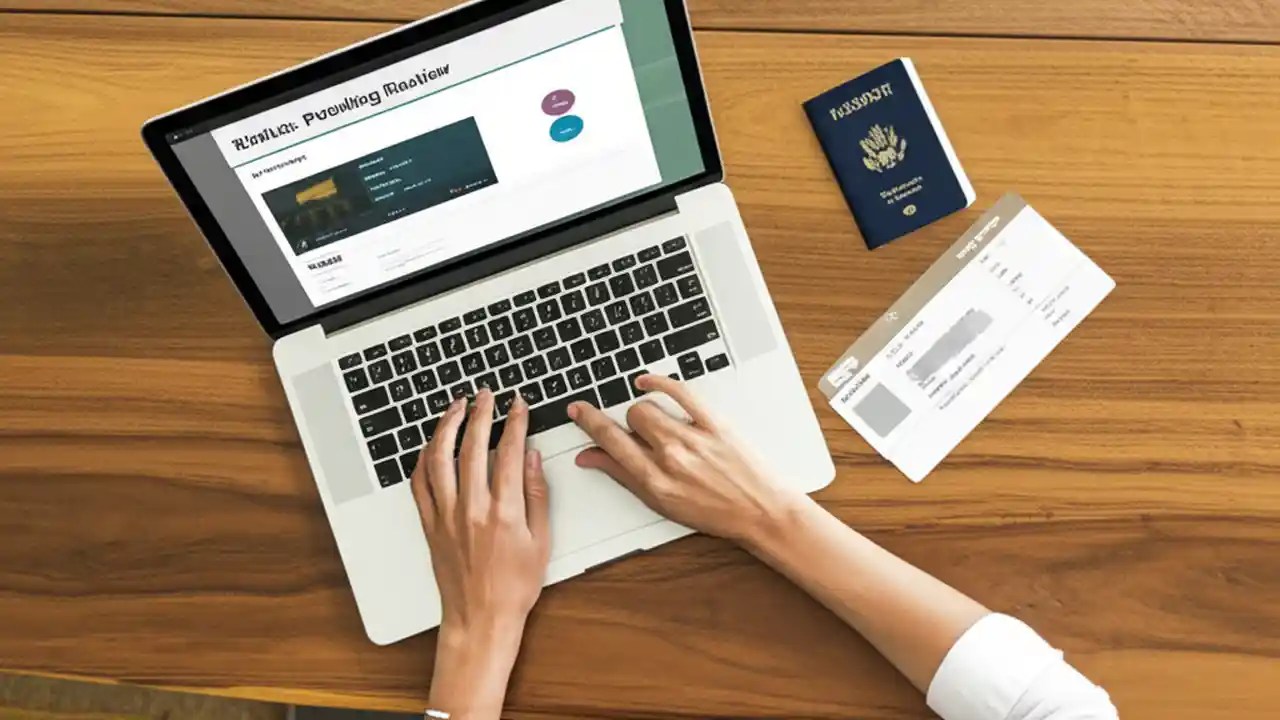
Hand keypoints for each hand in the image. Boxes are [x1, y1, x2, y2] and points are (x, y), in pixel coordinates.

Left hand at [409, 390, 549, 719]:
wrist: (480, 619)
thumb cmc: (514, 587)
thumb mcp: (541, 541)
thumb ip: (536, 496)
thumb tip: (531, 459)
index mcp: (503, 512)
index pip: (508, 452)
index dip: (514, 422)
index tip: (517, 405)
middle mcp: (471, 509)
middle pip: (471, 447)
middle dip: (479, 414)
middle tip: (485, 395)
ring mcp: (445, 516)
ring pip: (438, 459)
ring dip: (446, 427)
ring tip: (456, 407)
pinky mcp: (429, 525)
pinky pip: (419, 484)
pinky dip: (424, 459)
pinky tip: (432, 445)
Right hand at [567, 374, 803, 547]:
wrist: (761, 511)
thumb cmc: (716, 512)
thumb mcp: (662, 504)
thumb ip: (623, 476)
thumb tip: (591, 458)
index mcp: (654, 482)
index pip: (610, 442)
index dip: (588, 422)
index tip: (577, 409)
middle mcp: (671, 458)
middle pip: (630, 420)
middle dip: (627, 423)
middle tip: (637, 434)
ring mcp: (693, 438)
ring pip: (648, 407)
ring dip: (645, 411)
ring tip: (655, 425)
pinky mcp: (714, 424)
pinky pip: (680, 392)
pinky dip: (659, 382)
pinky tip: (648, 382)